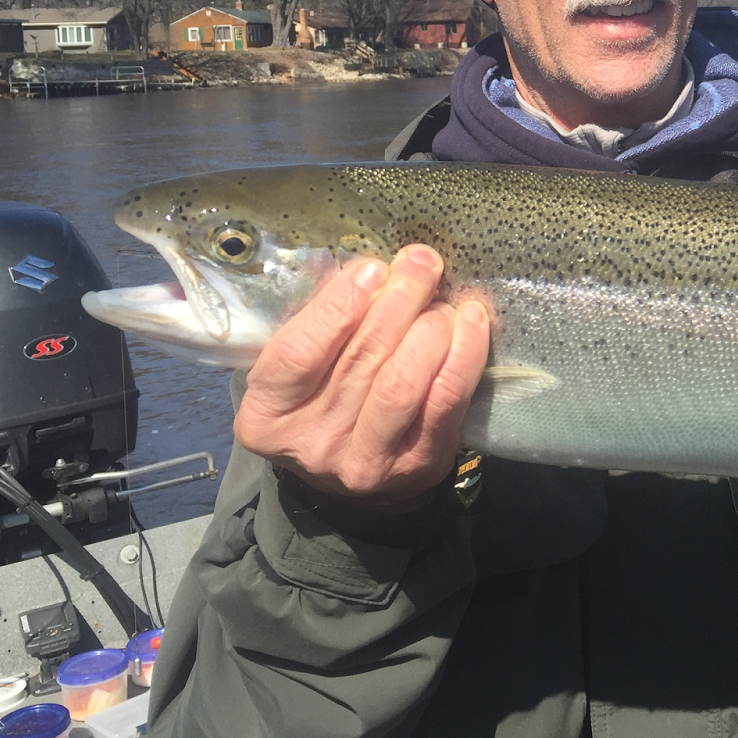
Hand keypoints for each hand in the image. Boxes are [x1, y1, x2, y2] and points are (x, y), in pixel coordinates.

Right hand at [234, 245, 489, 510]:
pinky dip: (463, 354)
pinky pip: (445, 401)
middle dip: (397, 301)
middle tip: (421, 264)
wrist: (361, 474)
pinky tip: (471, 322)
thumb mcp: (305, 367)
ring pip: (401, 382)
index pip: (296, 355)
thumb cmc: (328, 399)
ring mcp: (365, 462)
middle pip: (358, 360)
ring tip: (441, 301)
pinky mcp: (418, 465)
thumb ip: (324, 322)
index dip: (337, 307)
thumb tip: (373, 270)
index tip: (372, 270)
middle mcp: (311, 445)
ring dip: (429, 328)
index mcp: (266, 416)